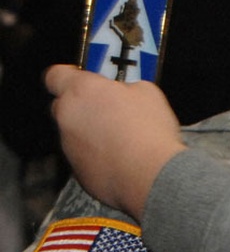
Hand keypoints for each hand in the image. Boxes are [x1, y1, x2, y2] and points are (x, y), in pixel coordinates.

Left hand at [45, 64, 185, 220]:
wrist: (151, 176)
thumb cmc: (148, 133)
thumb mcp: (147, 92)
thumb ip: (126, 87)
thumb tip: (125, 91)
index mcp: (81, 90)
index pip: (56, 75)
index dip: (70, 75)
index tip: (85, 76)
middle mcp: (68, 117)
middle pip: (63, 105)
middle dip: (83, 105)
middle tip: (109, 107)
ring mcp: (69, 146)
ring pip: (74, 133)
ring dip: (92, 132)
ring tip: (122, 138)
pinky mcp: (77, 171)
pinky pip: (83, 157)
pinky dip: (98, 156)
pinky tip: (122, 157)